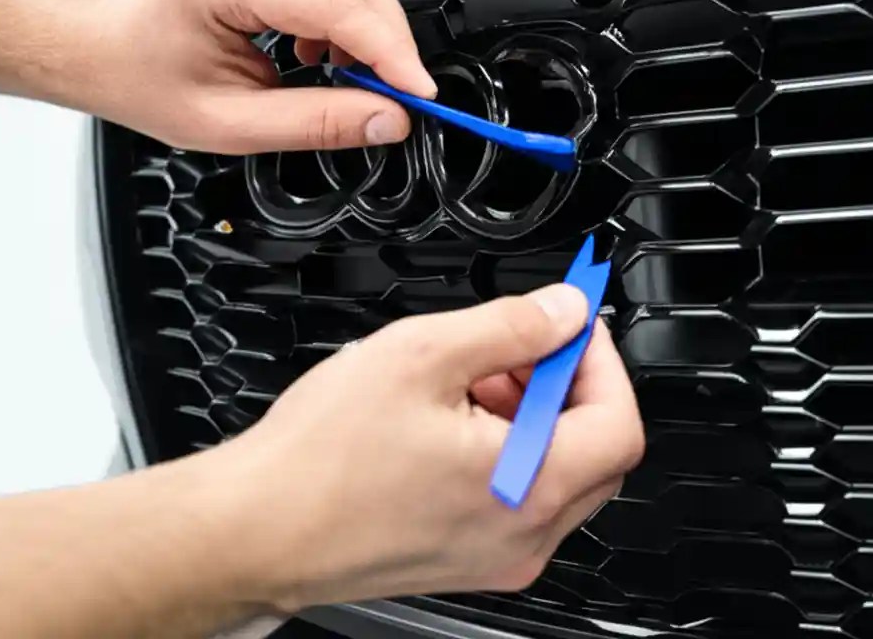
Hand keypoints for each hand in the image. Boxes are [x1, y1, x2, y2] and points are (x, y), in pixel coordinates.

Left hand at [78, 0, 434, 153]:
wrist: (103, 52)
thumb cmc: (145, 80)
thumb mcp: (230, 125)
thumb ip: (314, 123)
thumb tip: (386, 120)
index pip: (337, 5)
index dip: (389, 52)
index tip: (418, 94)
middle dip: (391, 39)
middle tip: (398, 96)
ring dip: (374, 28)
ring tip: (353, 77)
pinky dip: (353, 22)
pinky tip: (327, 58)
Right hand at [204, 284, 644, 610]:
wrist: (253, 532)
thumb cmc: (318, 461)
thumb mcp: (422, 355)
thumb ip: (511, 326)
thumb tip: (565, 312)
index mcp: (527, 486)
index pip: (619, 422)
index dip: (601, 361)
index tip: (571, 326)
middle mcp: (525, 534)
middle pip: (597, 452)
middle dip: (568, 387)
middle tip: (523, 348)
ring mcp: (500, 555)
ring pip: (559, 475)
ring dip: (535, 417)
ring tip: (472, 381)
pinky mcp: (471, 561)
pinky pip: (521, 499)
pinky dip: (509, 452)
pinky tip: (454, 421)